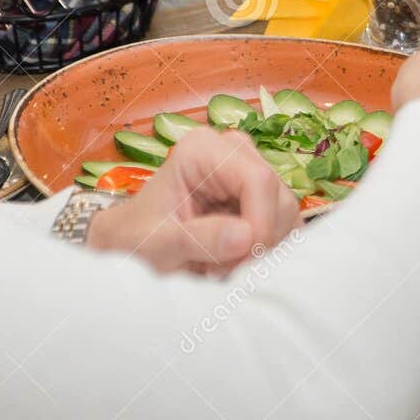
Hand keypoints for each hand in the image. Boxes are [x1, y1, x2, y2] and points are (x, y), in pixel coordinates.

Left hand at [87, 128, 300, 275]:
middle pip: (279, 198)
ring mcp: (252, 173)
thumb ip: (197, 239)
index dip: (260, 224)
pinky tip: (234, 261)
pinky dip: (267, 251)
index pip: (258, 180)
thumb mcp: (156, 246)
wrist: (132, 245)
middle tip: (222, 270)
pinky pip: (286, 226)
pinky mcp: (264, 198)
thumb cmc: (135, 240)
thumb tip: (246, 237)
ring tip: (221, 267)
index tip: (241, 261)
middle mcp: (234, 152)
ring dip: (263, 250)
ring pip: (288, 215)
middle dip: (259, 242)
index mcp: (204, 150)